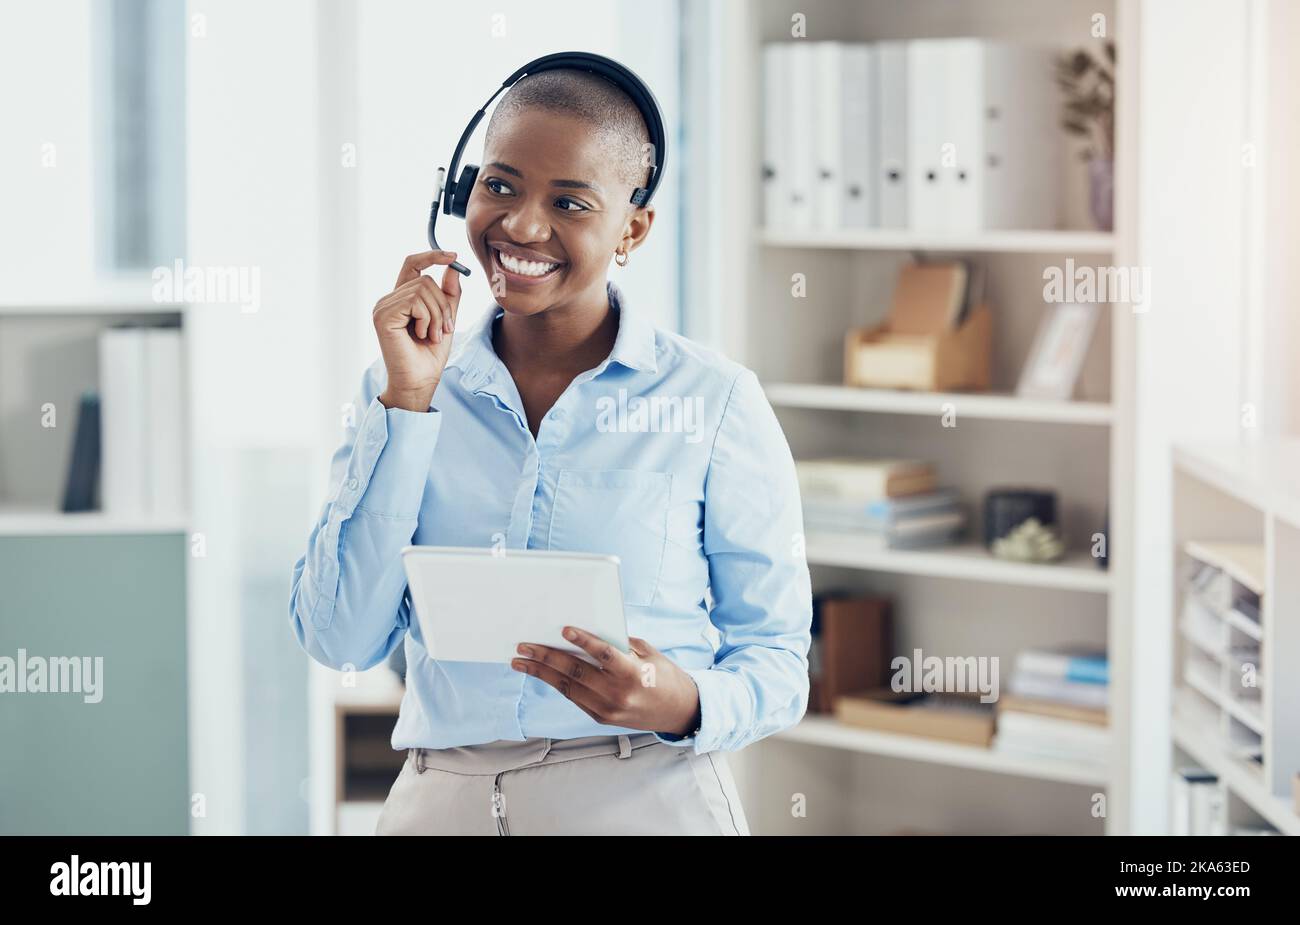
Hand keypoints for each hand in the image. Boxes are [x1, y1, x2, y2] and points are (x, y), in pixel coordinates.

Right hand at [373, 250, 462, 411]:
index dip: (432, 256)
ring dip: (438, 315)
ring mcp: (383, 307)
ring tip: (433, 335)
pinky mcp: (383, 316)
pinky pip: (415, 301)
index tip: (453, 256)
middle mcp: (389, 300)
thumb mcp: (446, 319)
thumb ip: (448, 294)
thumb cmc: (430, 355)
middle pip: (426, 280)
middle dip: (444, 305)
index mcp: (401, 299)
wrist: (420, 381)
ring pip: (423, 290)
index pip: (412, 264)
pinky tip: (422, 335)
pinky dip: (427, 319)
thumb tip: (453, 267)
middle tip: (444, 329)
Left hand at [511, 627, 701, 737]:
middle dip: (546, 657)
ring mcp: (607, 708)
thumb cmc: (664, 675)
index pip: (603, 655)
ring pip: (567, 687)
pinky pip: (573, 697)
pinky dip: (556, 683)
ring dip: (541, 673)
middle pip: (575, 672)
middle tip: (524, 646)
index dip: (583, 641)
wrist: (678, 712)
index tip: (564, 629)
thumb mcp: (648, 653)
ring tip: (521, 661)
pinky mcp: (601, 717)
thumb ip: (620, 644)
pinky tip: (541, 673)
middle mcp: (618, 693)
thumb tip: (588, 632)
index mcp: (633, 674)